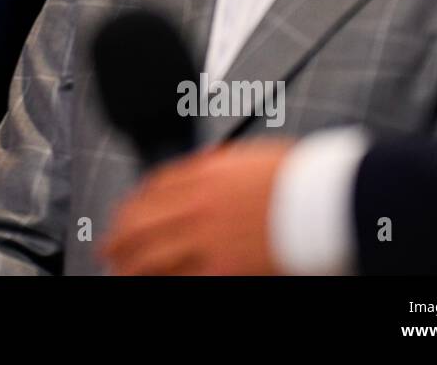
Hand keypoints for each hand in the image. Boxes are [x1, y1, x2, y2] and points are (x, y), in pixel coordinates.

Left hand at [96, 139, 296, 274]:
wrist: (328, 199)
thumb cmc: (302, 177)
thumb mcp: (253, 154)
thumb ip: (224, 161)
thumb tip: (210, 160)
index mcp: (205, 172)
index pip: (155, 187)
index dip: (136, 202)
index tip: (128, 210)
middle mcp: (197, 203)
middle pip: (143, 220)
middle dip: (120, 234)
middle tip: (108, 245)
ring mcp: (207, 237)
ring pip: (151, 253)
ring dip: (128, 261)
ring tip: (117, 268)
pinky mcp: (223, 267)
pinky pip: (178, 277)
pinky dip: (159, 280)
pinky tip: (148, 282)